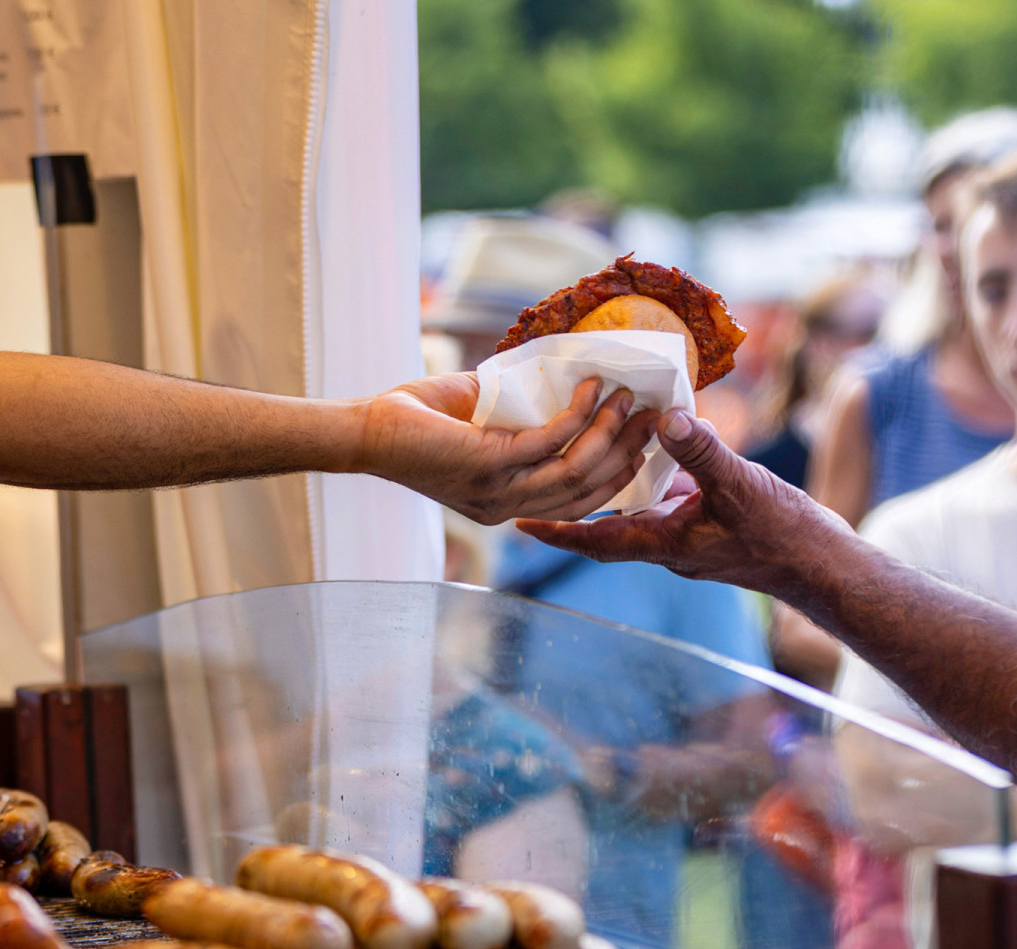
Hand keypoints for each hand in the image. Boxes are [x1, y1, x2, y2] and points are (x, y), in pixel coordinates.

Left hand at [359, 373, 656, 524]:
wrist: (366, 430)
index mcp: (509, 504)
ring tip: (625, 394)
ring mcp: (499, 491)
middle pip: (589, 488)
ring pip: (577, 469)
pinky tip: (588, 387)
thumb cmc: (416, 421)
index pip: (580, 502)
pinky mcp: (488, 466)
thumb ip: (521, 408)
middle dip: (626, 450)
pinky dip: (577, 412)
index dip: (618, 473)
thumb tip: (563, 374)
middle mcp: (508, 507)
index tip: (644, 440)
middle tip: (651, 414)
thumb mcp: (481, 418)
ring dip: (608, 430)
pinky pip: (550, 441)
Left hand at [515, 409, 848, 593]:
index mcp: (666, 542)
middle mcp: (670, 546)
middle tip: (541, 484)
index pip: (597, 540)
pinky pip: (668, 505)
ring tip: (586, 459)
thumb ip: (701, 451)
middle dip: (574, 509)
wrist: (823, 566)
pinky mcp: (710, 529)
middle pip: (608, 530)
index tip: (519, 523)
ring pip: (638, 515)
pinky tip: (656, 455)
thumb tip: (664, 418)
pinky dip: (653, 483)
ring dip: (614, 490)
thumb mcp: (740, 485)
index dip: (558, 532)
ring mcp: (690, 539)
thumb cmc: (783, 535)